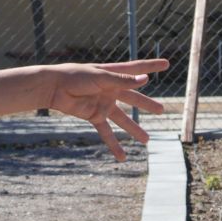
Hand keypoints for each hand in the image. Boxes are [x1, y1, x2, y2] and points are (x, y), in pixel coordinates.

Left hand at [44, 58, 167, 159]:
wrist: (54, 88)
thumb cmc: (75, 76)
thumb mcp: (101, 77)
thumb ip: (122, 81)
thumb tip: (145, 80)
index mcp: (113, 74)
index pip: (137, 69)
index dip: (151, 66)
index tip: (167, 64)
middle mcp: (111, 89)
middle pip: (134, 98)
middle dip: (147, 104)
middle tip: (162, 110)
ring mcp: (103, 104)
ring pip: (123, 119)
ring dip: (134, 129)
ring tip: (147, 140)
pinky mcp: (94, 116)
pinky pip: (107, 132)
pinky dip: (114, 144)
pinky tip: (123, 157)